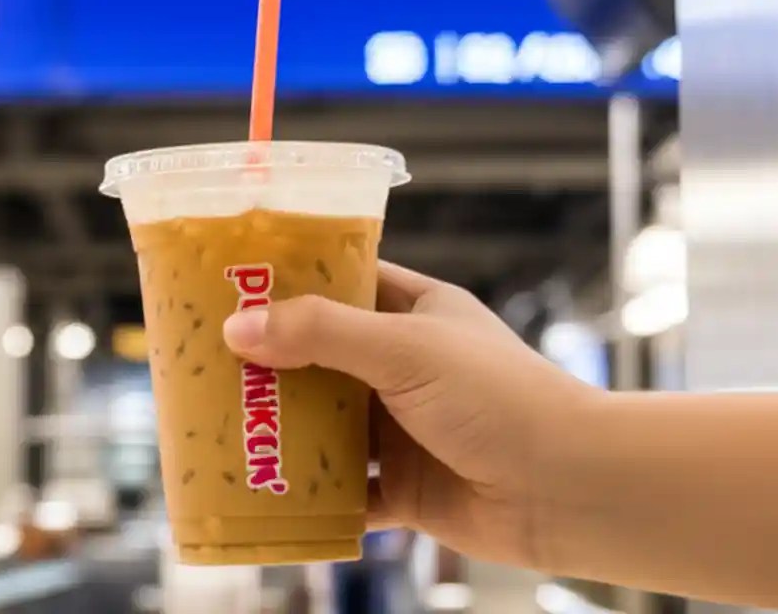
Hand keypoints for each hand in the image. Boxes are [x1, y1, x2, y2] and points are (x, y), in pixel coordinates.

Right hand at [222, 262, 599, 569]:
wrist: (570, 490)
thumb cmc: (501, 399)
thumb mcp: (404, 348)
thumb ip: (321, 333)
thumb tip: (238, 327)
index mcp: (416, 313)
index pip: (343, 281)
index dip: (289, 282)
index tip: (233, 284)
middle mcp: (407, 368)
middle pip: (322, 358)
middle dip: (270, 365)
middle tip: (207, 364)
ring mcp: (405, 429)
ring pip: (326, 426)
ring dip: (283, 431)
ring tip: (222, 427)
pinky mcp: (407, 488)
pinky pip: (345, 491)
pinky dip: (311, 495)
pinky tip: (268, 492)